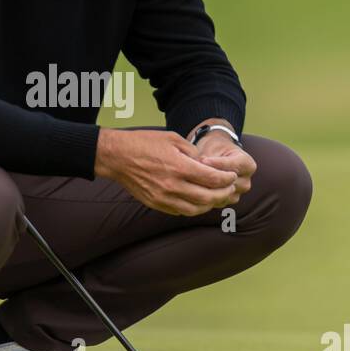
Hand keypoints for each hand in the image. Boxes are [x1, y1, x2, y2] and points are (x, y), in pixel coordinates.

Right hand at [94, 128, 239, 216]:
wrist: (117, 157)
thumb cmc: (145, 143)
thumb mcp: (173, 139)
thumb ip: (193, 153)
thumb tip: (207, 165)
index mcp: (179, 167)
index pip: (213, 179)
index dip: (226, 179)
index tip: (231, 176)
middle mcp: (173, 186)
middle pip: (208, 197)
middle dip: (223, 193)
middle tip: (229, 188)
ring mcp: (164, 198)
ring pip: (196, 209)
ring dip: (210, 205)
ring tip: (216, 197)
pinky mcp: (156, 204)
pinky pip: (181, 211)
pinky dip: (194, 208)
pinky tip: (199, 201)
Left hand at [194, 135, 255, 205]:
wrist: (218, 156)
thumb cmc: (216, 148)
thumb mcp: (213, 147)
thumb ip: (209, 157)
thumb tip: (200, 164)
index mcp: (248, 164)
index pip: (232, 166)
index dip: (216, 163)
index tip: (202, 159)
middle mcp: (246, 181)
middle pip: (227, 182)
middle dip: (210, 177)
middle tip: (194, 171)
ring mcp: (239, 192)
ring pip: (222, 193)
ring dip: (208, 187)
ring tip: (194, 178)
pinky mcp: (229, 199)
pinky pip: (217, 200)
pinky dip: (207, 194)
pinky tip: (197, 186)